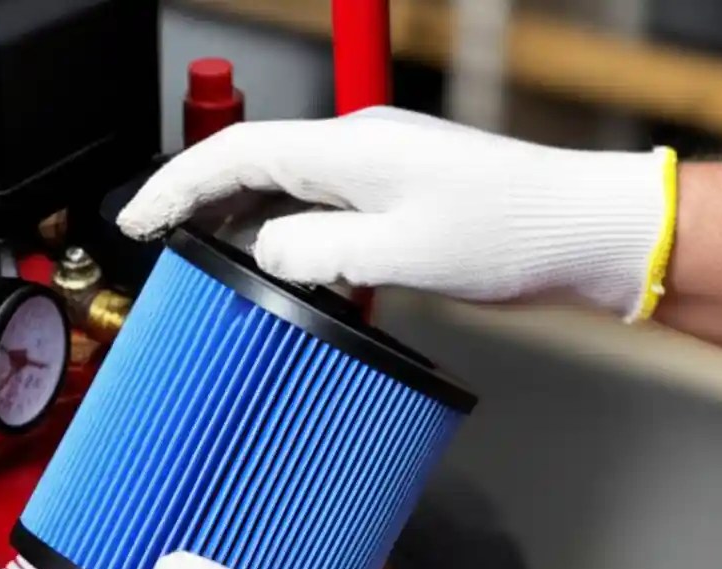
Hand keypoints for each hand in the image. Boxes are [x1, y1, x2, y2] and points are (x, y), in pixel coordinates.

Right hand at [118, 106, 675, 320]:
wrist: (583, 232)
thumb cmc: (514, 231)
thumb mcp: (400, 252)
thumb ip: (317, 253)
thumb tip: (265, 252)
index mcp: (349, 149)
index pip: (235, 152)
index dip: (176, 183)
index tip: (138, 215)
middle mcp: (358, 151)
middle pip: (252, 165)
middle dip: (198, 203)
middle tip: (160, 245)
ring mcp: (379, 173)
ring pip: (284, 190)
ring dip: (240, 222)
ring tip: (204, 261)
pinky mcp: (399, 201)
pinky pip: (321, 211)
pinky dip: (285, 236)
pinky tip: (278, 267)